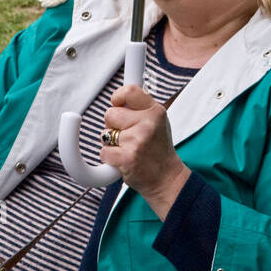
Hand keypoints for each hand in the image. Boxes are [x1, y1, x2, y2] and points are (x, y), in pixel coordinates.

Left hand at [101, 84, 189, 218]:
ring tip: (128, 149)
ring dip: (110, 143)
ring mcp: (137, 141)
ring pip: (105, 134)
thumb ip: (140, 109)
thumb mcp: (157, 122)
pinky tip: (123, 161)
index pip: (129, 91)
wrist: (167, 179)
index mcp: (155, 112)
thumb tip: (118, 98)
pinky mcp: (127, 158)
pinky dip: (109, 158)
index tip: (116, 103)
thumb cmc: (158, 150)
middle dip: (112, 125)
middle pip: (110, 113)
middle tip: (126, 136)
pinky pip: (103, 152)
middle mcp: (148, 124)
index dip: (117, 96)